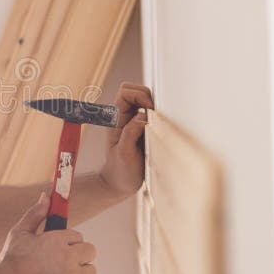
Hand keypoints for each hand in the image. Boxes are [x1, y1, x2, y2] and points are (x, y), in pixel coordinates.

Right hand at [0, 193, 96, 273]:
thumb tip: (46, 196)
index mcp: (56, 239)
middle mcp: (66, 256)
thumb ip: (35, 214)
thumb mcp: (19, 233)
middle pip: (90, 251)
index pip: (77, 236)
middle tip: (66, 259)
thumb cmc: (10, 262)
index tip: (60, 246)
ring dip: (81, 271)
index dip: (68, 241)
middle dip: (81, 254)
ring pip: (90, 270)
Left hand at [99, 82, 154, 196]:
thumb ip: (131, 133)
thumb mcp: (124, 153)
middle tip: (155, 117)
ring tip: (156, 125)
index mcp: (115, 118)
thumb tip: (143, 116)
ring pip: (145, 100)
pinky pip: (150, 113)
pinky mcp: (141, 127)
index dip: (140, 95)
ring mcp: (132, 121)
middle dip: (148, 98)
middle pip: (136, 90)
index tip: (149, 111)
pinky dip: (157, 116)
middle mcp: (123, 116)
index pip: (125, 92)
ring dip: (154, 107)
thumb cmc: (120, 171)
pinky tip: (158, 130)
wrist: (119, 183)